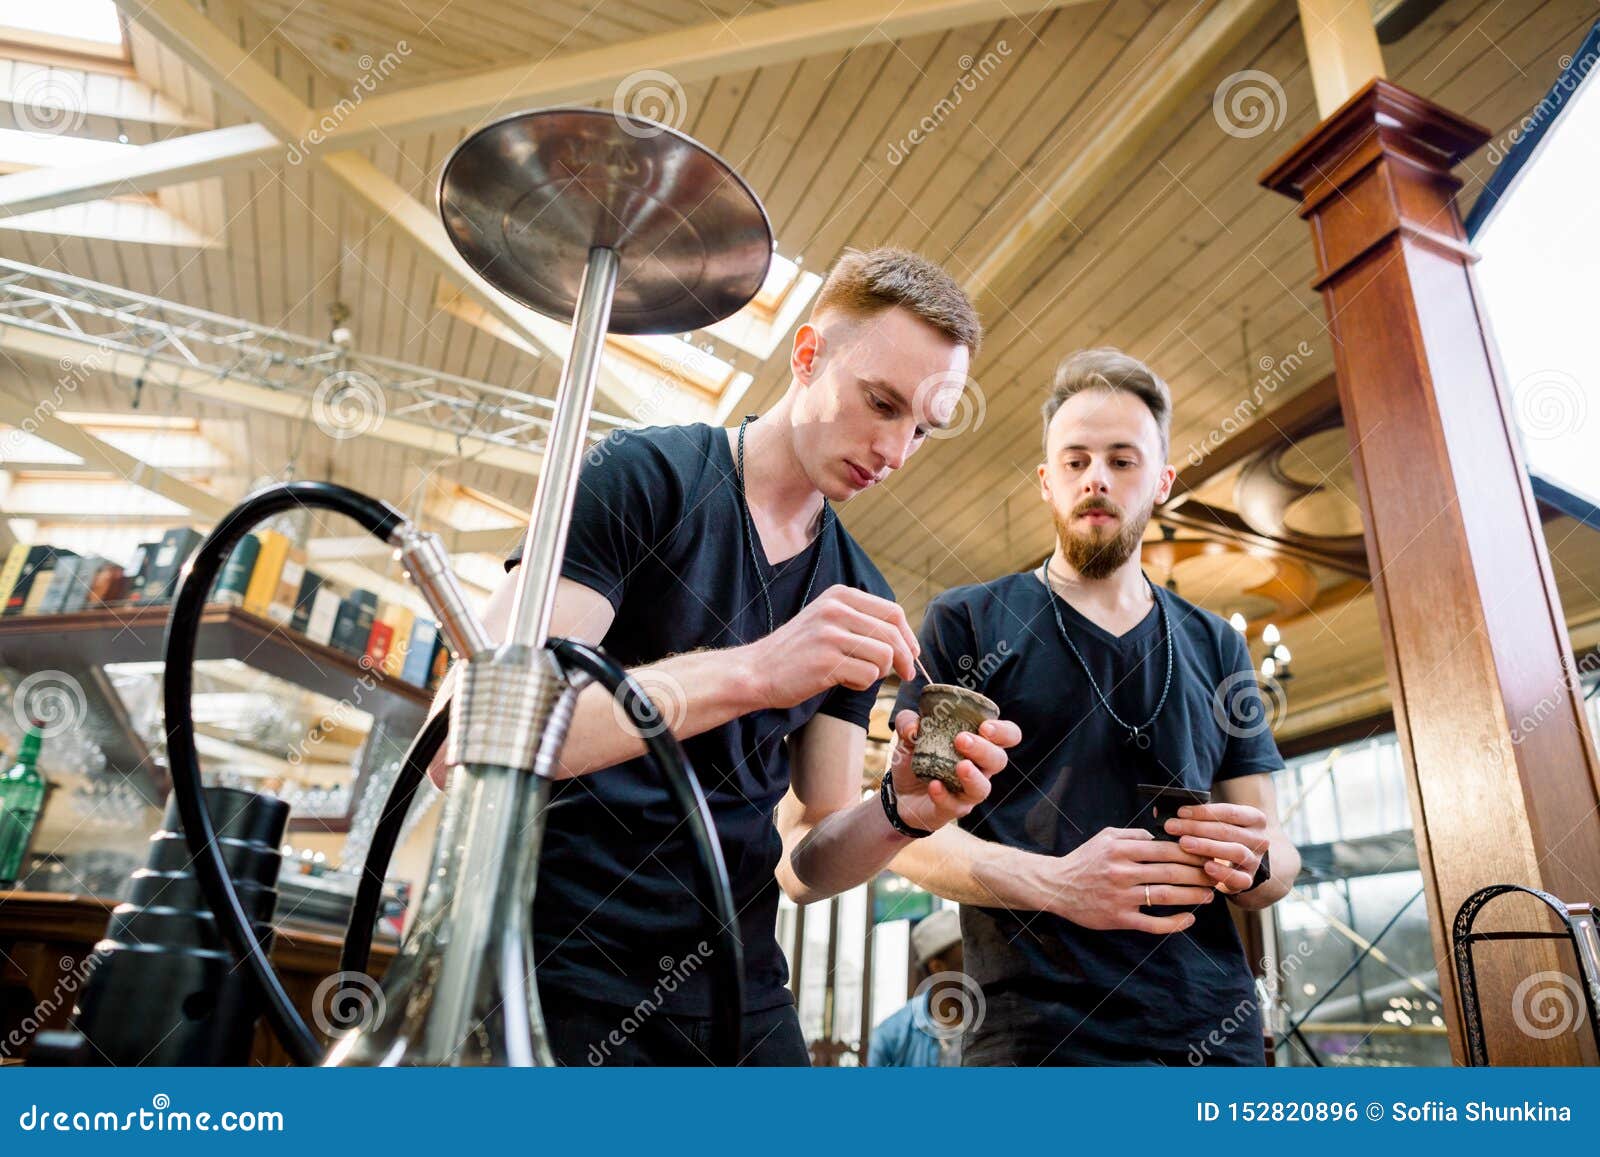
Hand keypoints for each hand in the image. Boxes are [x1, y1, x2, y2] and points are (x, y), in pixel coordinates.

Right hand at [747, 585, 918, 708]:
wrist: (756, 670)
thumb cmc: (795, 652)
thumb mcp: (825, 621)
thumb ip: (858, 621)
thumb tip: (903, 639)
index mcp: (840, 596)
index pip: (891, 612)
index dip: (908, 636)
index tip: (912, 654)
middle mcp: (836, 609)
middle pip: (892, 633)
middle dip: (906, 658)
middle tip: (907, 674)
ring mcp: (831, 634)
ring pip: (884, 655)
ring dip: (881, 672)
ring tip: (860, 676)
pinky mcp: (827, 660)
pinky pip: (868, 674)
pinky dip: (863, 684)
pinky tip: (845, 682)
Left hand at [886, 708, 1019, 831]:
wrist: (898, 793)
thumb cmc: (916, 758)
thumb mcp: (907, 735)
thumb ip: (907, 722)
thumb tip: (913, 726)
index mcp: (978, 744)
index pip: (1007, 736)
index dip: (1003, 731)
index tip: (985, 726)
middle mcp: (980, 768)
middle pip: (999, 760)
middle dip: (984, 749)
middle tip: (961, 739)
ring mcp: (967, 792)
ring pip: (983, 787)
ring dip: (973, 776)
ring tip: (960, 766)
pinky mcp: (952, 809)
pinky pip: (954, 805)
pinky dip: (944, 795)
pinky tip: (933, 785)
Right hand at [1040, 828, 1215, 932]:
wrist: (1057, 886)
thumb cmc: (1085, 860)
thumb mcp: (1106, 837)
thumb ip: (1135, 834)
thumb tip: (1164, 835)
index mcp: (1121, 849)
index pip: (1166, 849)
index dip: (1192, 852)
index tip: (1208, 854)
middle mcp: (1122, 872)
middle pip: (1171, 872)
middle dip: (1199, 874)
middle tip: (1216, 875)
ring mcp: (1121, 897)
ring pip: (1166, 896)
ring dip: (1193, 896)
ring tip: (1209, 895)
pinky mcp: (1119, 918)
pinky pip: (1153, 924)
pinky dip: (1174, 923)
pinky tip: (1189, 919)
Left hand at [1164, 802, 1270, 893]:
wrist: (1241, 865)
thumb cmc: (1221, 837)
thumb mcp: (1215, 823)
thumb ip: (1193, 816)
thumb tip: (1160, 811)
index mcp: (1254, 818)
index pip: (1229, 811)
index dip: (1203, 811)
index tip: (1179, 811)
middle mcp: (1260, 838)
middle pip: (1228, 830)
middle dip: (1197, 828)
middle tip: (1172, 827)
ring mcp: (1256, 860)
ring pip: (1236, 851)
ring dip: (1208, 847)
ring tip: (1185, 844)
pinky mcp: (1249, 879)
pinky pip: (1239, 878)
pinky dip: (1223, 872)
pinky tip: (1206, 867)